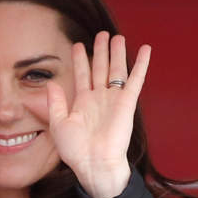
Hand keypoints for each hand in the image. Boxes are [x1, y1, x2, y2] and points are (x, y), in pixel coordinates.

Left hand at [47, 30, 150, 197]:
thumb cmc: (76, 150)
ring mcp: (114, 99)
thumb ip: (55, 103)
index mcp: (82, 102)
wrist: (94, 163)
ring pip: (116, 70)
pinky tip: (145, 49)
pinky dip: (141, 64)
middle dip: (101, 51)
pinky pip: (135, 80)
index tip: (77, 45)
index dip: (80, 59)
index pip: (82, 74)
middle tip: (101, 34)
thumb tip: (51, 83)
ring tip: (116, 36)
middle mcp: (99, 98)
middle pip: (101, 68)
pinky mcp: (127, 103)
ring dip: (117, 53)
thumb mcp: (58, 124)